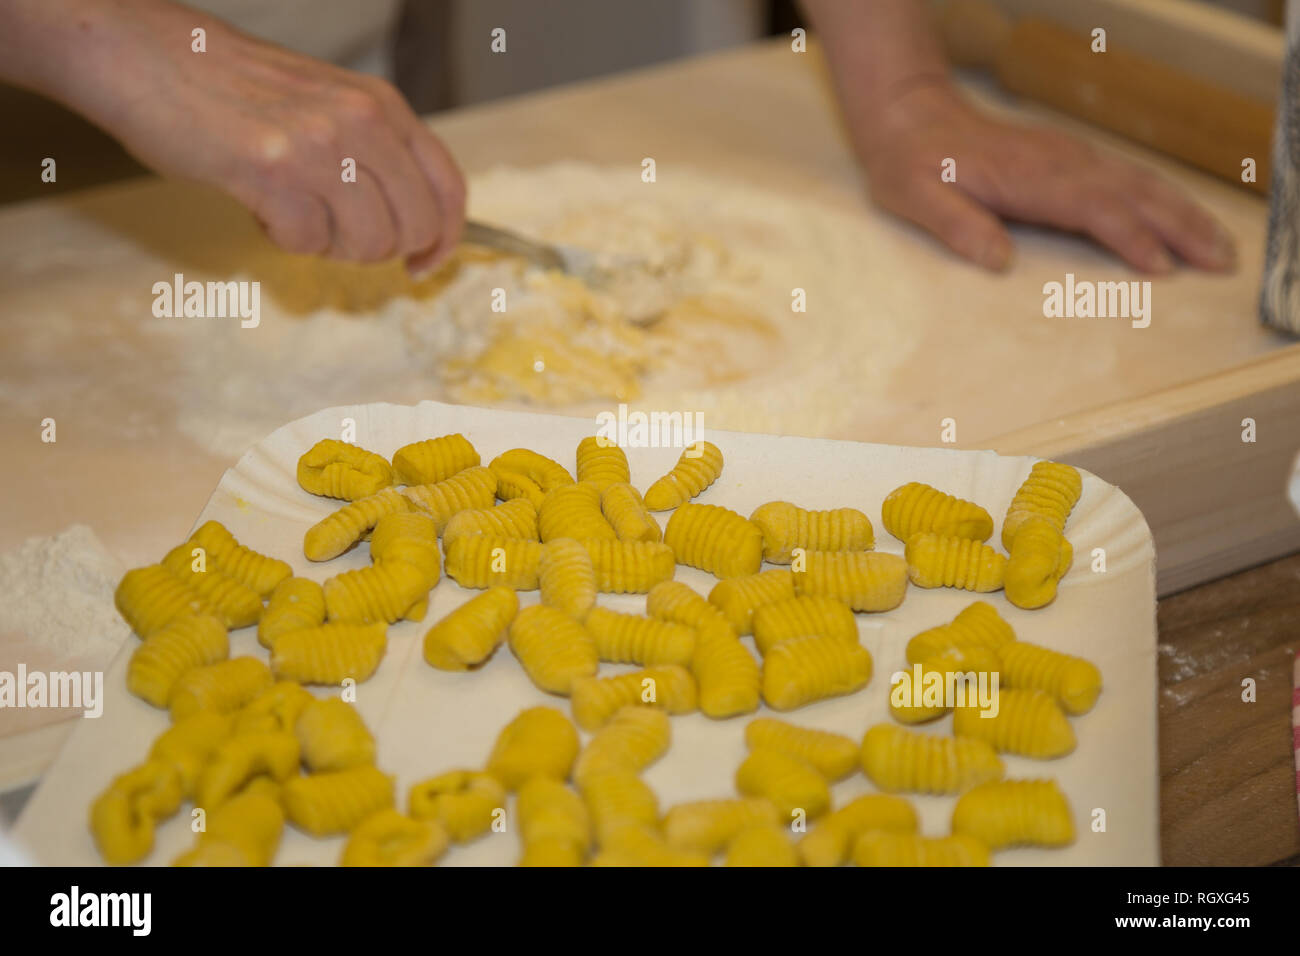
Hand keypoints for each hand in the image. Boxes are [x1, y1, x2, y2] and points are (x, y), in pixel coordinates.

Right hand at [59, 0, 464, 274]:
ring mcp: (321, 145)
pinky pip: (308, 243)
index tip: (423, 263)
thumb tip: (411, 221)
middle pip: (415, 227)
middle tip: (333, 231)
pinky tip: (258, 203)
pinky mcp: (274, 171)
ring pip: (369, 243)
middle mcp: (362, 122)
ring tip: (292, 210)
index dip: (445, 238)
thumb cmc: (232, 87)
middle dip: (379, 248)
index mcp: (382, 105)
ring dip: (330, 245)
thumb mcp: (326, 101)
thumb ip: (372, 151)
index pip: (448, 186)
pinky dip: (284, 237)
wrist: (146, 58)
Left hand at [857, 80, 1234, 272]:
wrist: (911, 119)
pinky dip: (1163, 198)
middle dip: (1180, 227)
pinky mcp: (1070, 159)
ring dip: (1182, 213)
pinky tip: (1182, 216)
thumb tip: (997, 260)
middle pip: (1133, 193)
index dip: (1129, 236)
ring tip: (1219, 247)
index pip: (1093, 207)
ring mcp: (1069, 158)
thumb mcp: (917, 199)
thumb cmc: (913, 166)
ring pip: (1139, 183)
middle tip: (1219, 263)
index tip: (1161, 267)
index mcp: (1029, 177)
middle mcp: (1059, 163)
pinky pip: (1128, 178)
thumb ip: (957, 227)